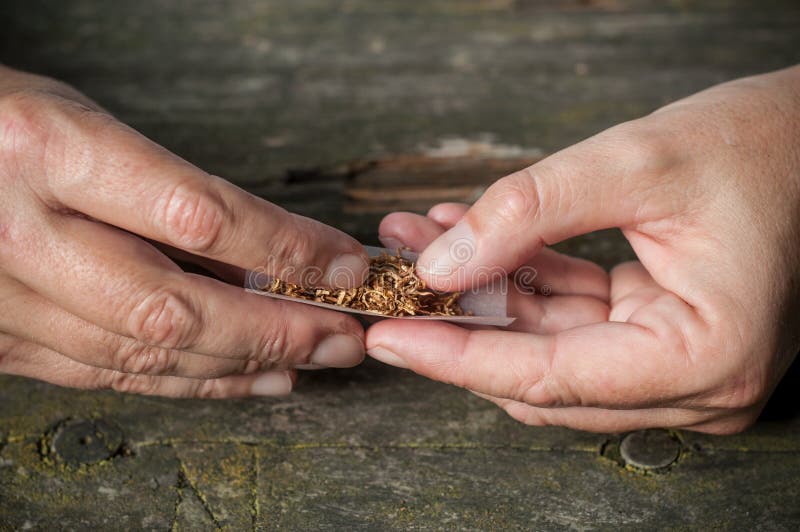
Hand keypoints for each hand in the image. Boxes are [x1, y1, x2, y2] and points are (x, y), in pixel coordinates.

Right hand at [0, 65, 368, 397]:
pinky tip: (245, 380)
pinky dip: (188, 382)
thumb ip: (171, 194)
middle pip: (174, 306)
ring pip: (144, 352)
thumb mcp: (89, 127)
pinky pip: (108, 374)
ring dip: (241, 365)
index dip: (284, 248)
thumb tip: (270, 258)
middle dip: (275, 331)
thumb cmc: (8, 127)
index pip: (195, 215)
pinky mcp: (1, 343)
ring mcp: (3, 300)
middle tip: (344, 337)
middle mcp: (21, 234)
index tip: (345, 265)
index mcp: (49, 152)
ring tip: (311, 362)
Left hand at [368, 65, 799, 433]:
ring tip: (420, 241)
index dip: (456, 359)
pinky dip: (522, 282)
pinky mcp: (661, 336)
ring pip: (549, 347)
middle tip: (394, 279)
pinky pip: (573, 319)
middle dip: (461, 322)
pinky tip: (470, 240)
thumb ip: (531, 213)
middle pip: (540, 374)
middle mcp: (693, 384)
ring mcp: (677, 366)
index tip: (388, 338)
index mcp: (702, 357)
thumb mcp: (637, 163)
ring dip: (484, 295)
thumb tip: (442, 263)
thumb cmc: (762, 147)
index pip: (546, 378)